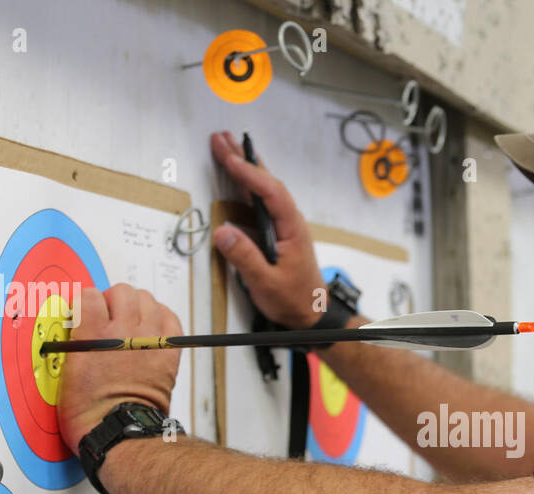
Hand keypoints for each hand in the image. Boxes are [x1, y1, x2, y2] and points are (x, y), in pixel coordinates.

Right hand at [57, 284, 180, 451]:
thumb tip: (76, 325)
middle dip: (112, 300)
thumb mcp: (64, 373)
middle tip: (108, 316)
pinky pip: (171, 319)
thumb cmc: (89, 412)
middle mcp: (123, 333)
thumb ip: (72, 342)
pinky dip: (162, 317)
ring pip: (147, 300)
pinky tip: (152, 327)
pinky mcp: (168, 352)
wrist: (119, 432)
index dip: (86, 302)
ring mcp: (149, 341)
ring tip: (130, 322)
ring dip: (138, 306)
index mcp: (92, 336)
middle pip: (122, 291)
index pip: (89, 294)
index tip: (85, 313)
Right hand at [210, 131, 324, 328]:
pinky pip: (261, 201)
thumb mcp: (267, 283)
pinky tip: (237, 176)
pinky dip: (247, 185)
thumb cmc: (295, 300)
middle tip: (221, 138)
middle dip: (244, 159)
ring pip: (264, 189)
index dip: (249, 173)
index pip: (271, 192)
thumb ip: (245, 258)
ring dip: (244, 168)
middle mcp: (290, 221)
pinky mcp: (277, 232)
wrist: (312, 313)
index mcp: (293, 228)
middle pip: (267, 182)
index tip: (229, 158)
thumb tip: (223, 231)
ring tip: (224, 147)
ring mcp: (284, 225)